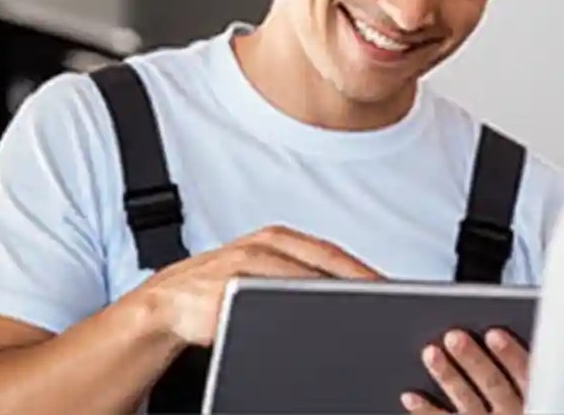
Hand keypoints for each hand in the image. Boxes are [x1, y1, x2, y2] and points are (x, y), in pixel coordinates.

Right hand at [123, 225, 380, 346]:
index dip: (366, 271)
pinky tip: (316, 324)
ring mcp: (248, 262)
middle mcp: (266, 246)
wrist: (168, 304)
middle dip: (360, 282)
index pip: (333, 254)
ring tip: (363, 315)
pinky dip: (298, 308)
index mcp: (278, 239)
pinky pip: (272, 296)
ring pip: (304, 278)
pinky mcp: (230, 285)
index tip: (395, 289)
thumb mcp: (261, 275)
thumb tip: (346, 293)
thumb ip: (296, 277)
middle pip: (326, 262)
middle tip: (389, 302)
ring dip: (335, 295)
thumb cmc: (219, 292)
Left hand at [401, 328, 528, 413]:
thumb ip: (525, 369)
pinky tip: (409, 396)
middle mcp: (515, 414)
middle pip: (495, 386)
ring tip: (430, 353)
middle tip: (454, 337)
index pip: (529, 376)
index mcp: (538, 399)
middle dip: (473, 361)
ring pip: (468, 402)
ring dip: (448, 377)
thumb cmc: (515, 403)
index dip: (512, 356)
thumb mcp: (537, 390)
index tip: (494, 334)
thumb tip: (498, 330)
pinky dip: (425, 411)